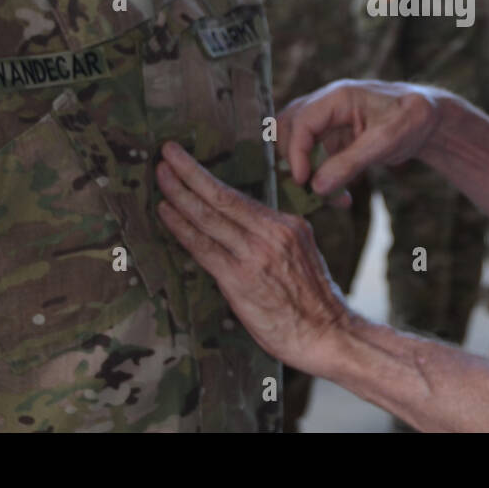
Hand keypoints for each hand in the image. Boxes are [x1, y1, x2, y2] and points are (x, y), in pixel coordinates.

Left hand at [155, 141, 351, 375]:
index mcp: (290, 224)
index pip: (241, 197)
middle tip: (167, 153)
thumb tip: (241, 230)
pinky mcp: (241, 280)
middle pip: (222, 197)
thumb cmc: (315, 302)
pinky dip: (182, 228)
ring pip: (210, 217)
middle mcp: (273, 233)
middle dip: (190, 172)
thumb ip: (274, 240)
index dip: (210, 178)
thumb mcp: (303, 256)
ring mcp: (256, 255)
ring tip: (161, 176)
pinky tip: (166, 213)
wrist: (328, 334)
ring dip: (180, 194)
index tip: (189, 162)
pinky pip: (204, 248)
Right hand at [277, 79, 446, 194]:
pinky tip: (341, 199)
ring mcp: (326, 123)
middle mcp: (325, 106)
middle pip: (286, 130)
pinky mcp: (331, 140)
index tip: (303, 181)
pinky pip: (314, 161)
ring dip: (306, 175)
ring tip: (329, 199)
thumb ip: (350, 163)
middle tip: (308, 190)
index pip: (301, 121)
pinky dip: (321, 181)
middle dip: (292, 162)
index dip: (295, 152)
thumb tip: (316, 187)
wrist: (428, 119)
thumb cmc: (411, 119)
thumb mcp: (385, 141)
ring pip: (296, 147)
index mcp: (337, 97)